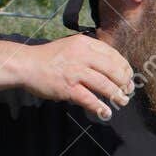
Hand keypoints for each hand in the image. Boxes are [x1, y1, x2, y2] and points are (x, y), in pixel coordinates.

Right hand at [18, 35, 133, 119]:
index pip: (114, 55)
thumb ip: (90, 53)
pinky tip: (106, 112)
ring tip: (122, 101)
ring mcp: (75, 72)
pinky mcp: (67, 88)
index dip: (125, 68)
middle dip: (124, 83)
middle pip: (113, 70)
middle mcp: (82, 56)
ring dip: (117, 95)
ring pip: (104, 85)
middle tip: (127, 91)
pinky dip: (100, 107)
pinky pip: (89, 99)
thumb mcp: (72, 46)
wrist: (26, 64)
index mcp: (85, 43)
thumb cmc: (50, 58)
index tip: (128, 77)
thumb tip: (113, 68)